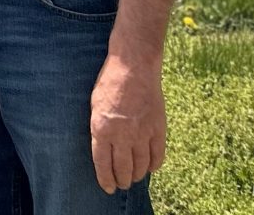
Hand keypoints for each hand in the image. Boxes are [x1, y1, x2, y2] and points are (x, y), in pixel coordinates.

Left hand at [89, 54, 165, 193]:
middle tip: (122, 184)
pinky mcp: (158, 128)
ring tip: (133, 177)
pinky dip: (154, 165)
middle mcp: (122, 135)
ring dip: (137, 175)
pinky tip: (149, 166)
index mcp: (102, 129)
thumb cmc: (110, 82)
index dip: (106, 180)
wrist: (133, 65)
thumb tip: (104, 150)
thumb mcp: (94, 105)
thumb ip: (100, 129)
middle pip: (123, 169)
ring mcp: (142, 133)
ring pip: (141, 166)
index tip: (108, 187)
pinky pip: (158, 156)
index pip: (103, 164)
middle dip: (121, 180)